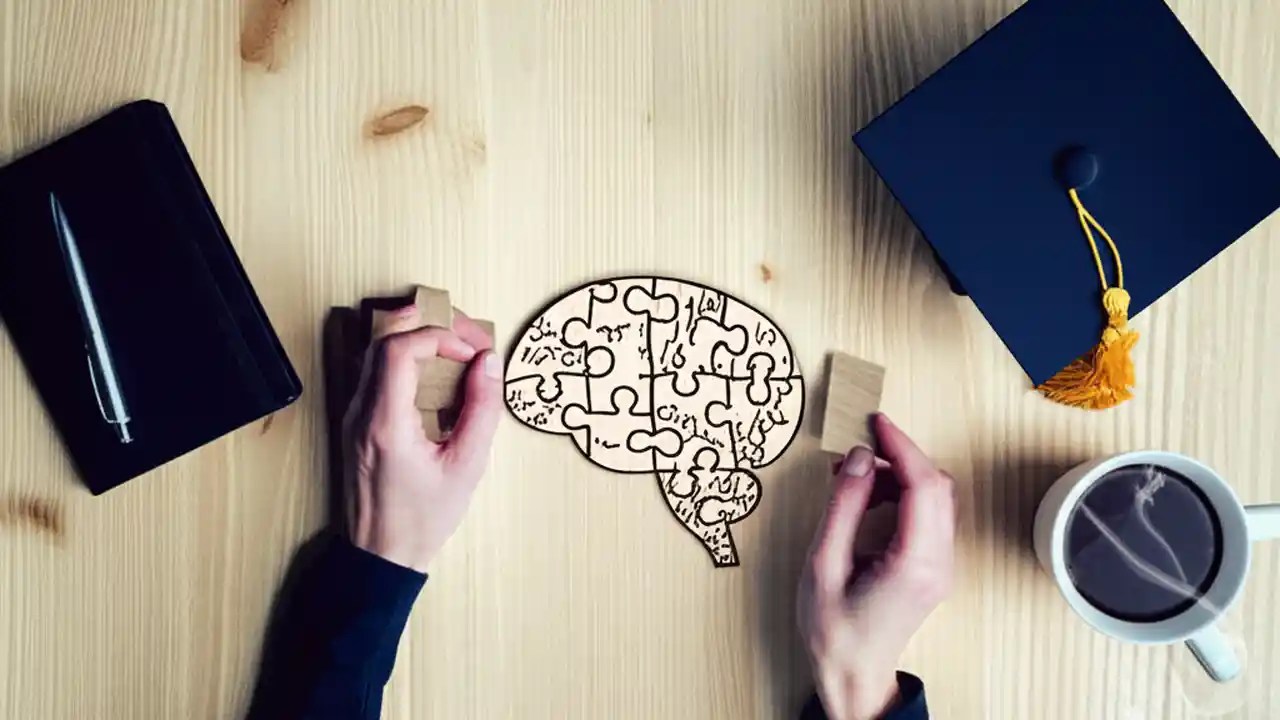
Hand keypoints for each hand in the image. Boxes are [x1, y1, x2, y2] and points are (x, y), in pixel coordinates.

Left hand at [342, 309, 502, 572]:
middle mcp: (361, 413)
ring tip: (457, 349)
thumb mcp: (467, 466)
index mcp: (386, 423)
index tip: (470, 353)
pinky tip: (438, 375)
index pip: (398, 351)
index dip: (438, 337)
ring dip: (417, 340)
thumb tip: (489, 363)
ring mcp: (354, 416)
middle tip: (467, 337)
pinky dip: (408, 361)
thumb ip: (482, 410)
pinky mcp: (357, 422)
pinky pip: (377, 374)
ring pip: (377, 353)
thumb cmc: (423, 518)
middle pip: (383, 340)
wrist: (381, 555)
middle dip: (429, 327)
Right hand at [797, 414, 955, 719]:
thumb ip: (843, 506)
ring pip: (936, 497)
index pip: (924, 485)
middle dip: (899, 457)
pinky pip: (929, 515)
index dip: (901, 446)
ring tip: (852, 477)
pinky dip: (903, 495)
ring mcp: (941, 565)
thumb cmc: (833, 630)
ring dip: (899, 476)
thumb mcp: (823, 563)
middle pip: (937, 485)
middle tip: (856, 449)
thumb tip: (857, 457)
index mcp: (915, 562)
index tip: (876, 422)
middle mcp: (939, 562)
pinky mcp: (933, 566)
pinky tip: (867, 498)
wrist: (853, 675)